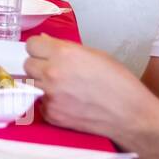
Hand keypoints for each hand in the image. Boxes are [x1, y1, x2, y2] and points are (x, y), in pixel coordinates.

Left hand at [22, 34, 158, 144]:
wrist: (131, 116)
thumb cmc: (119, 84)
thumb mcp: (96, 55)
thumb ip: (67, 48)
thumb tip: (46, 42)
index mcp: (63, 54)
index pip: (31, 44)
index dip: (40, 48)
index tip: (46, 52)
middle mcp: (52, 73)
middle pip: (27, 64)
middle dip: (40, 65)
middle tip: (57, 70)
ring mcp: (49, 95)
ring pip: (31, 83)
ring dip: (43, 83)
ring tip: (65, 87)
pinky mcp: (51, 114)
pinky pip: (40, 103)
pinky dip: (50, 102)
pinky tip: (68, 102)